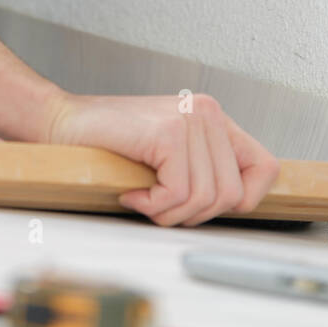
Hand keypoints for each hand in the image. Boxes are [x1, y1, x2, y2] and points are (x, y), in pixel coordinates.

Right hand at [43, 91, 280, 226]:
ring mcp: (188, 118)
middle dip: (193, 215)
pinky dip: (152, 206)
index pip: (265, 168)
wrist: (62, 123)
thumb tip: (236, 205)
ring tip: (144, 198)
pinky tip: (132, 193)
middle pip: (231, 194)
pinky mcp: (166, 132)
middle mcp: (207, 111)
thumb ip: (204, 169)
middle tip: (159, 205)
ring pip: (205, 199)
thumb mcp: (171, 154)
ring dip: (169, 213)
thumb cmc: (111, 143)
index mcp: (214, 117)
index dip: (244, 201)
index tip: (205, 208)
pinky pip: (177, 194)